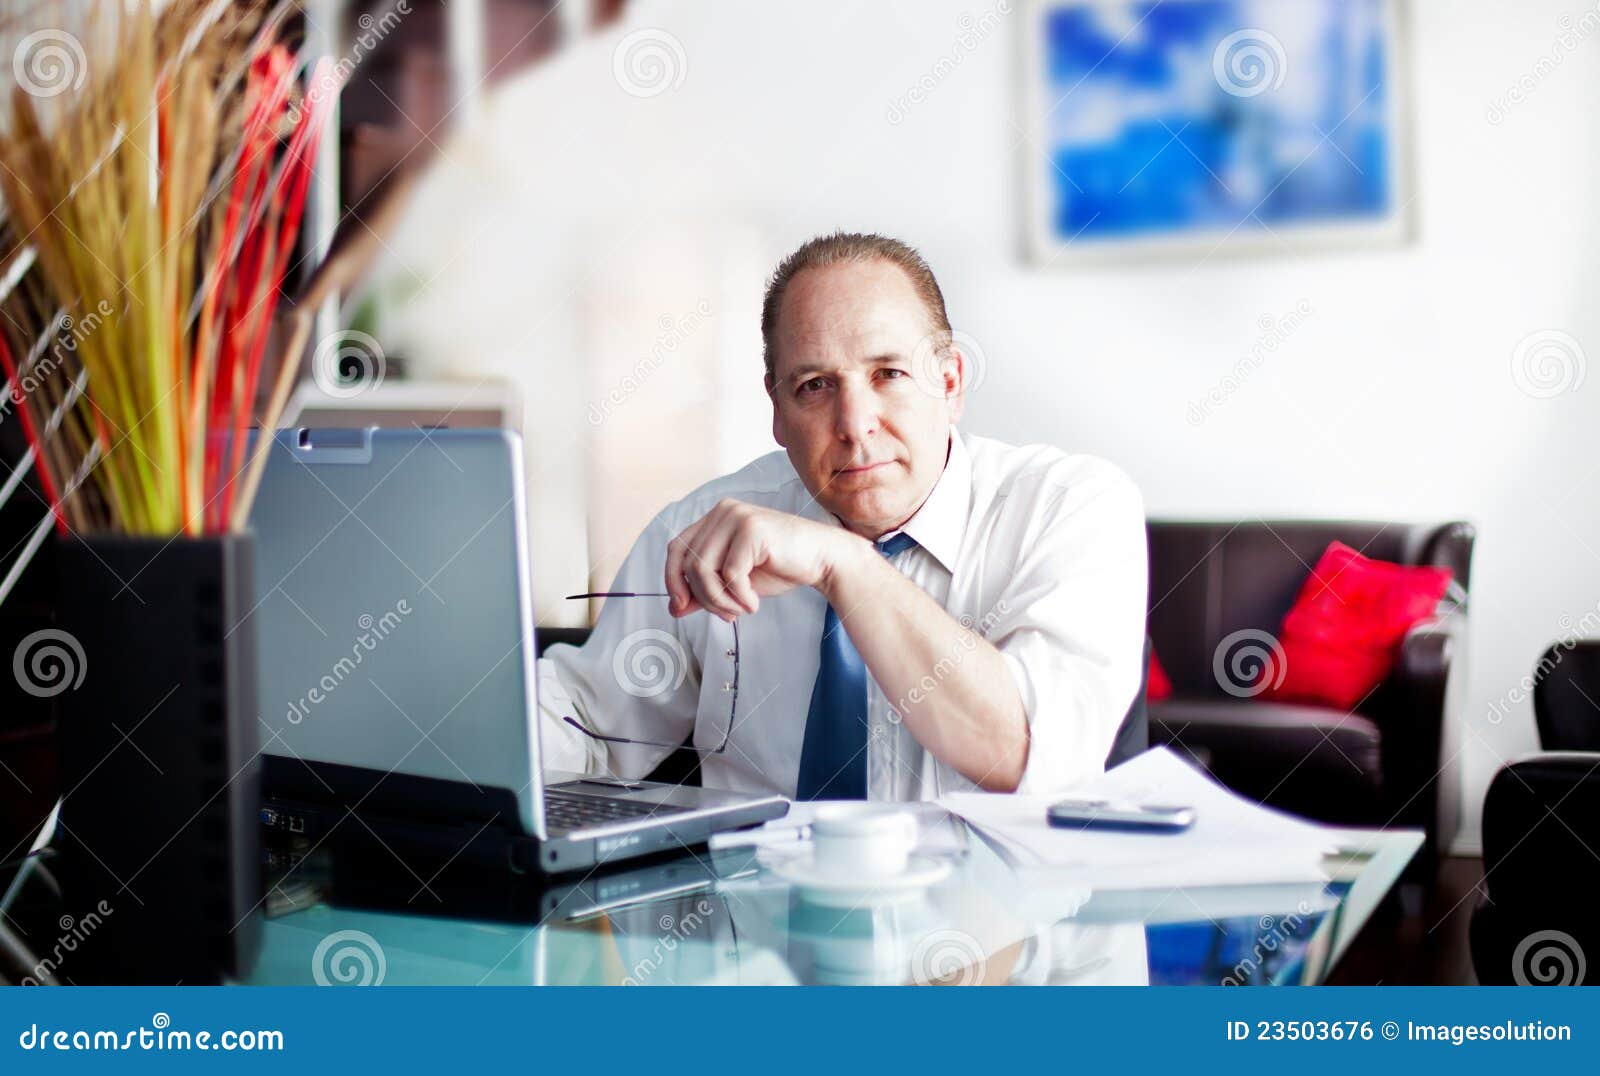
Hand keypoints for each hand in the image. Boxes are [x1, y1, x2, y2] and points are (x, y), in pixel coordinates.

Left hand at [664, 499, 865, 619]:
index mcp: (714, 518)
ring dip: (721, 601)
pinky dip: (740, 598)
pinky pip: (730, 575)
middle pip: (688, 563)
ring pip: (704, 571)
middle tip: (727, 615)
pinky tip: (754, 603)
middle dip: (704, 598)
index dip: (673, 581)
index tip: (681, 608)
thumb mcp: (734, 581)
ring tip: (741, 610)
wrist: (822, 560)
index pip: (676, 549)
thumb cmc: (780, 567)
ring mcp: (737, 518)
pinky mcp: (752, 530)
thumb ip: (704, 589)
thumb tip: (674, 608)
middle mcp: (722, 512)